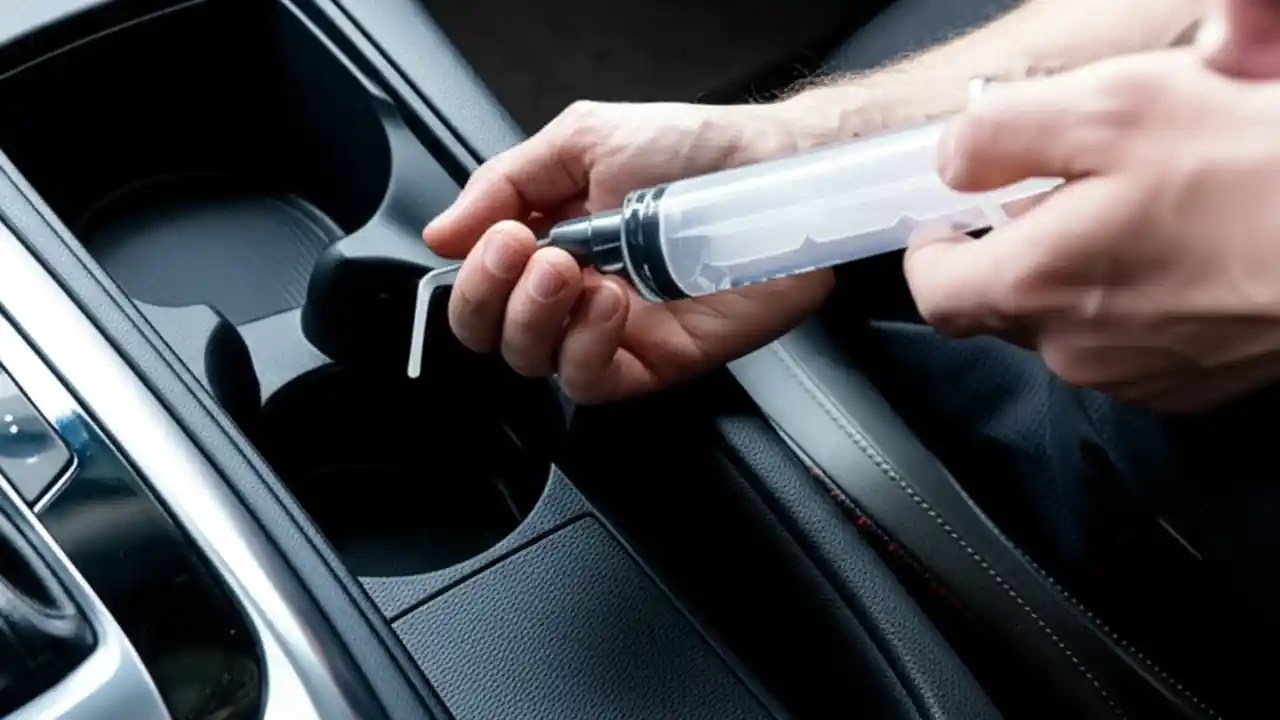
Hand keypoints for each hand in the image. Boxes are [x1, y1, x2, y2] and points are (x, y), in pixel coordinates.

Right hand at [423, 100, 833, 403]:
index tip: (499, 235)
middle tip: (526, 252)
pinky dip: (585, 347)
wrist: (775, 172)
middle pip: (493, 334)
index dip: (472, 271)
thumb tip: (444, 232)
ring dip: (536, 318)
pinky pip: (593, 383)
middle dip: (491, 296)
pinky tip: (607, 302)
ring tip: (573, 270)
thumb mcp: (582, 140)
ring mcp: (613, 331)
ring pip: (535, 363)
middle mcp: (573, 293)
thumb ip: (505, 183)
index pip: (478, 285)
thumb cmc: (695, 151)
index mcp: (548, 241)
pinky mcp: (657, 360)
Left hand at [905, 48, 1279, 412]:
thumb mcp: (1109, 109)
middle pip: (1002, 307)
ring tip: (1138, 217)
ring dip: (1081, 276)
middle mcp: (1074, 349)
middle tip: (1060, 197)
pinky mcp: (1191, 387)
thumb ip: (1001, 135)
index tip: (946, 223)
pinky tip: (1183, 254)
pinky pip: (1129, 346)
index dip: (932, 252)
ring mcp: (1134, 376)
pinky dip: (1136, 302)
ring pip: (1068, 327)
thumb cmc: (1254, 174)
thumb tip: (952, 162)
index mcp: (1035, 285)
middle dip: (1016, 252)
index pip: (934, 293)